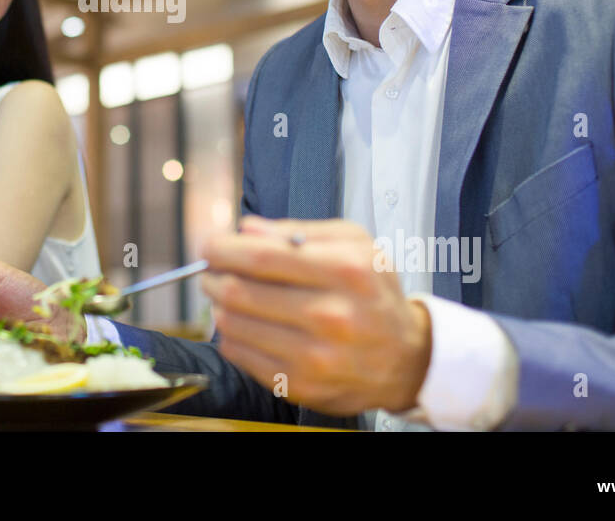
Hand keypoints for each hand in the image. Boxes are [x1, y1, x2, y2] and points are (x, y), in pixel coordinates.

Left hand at [202, 216, 431, 416]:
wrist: (405, 357)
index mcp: (345, 271)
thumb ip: (297, 230)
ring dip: (218, 305)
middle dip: (214, 276)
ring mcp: (315, 357)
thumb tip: (246, 228)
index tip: (209, 244)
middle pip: (241, 292)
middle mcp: (331, 316)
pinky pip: (241, 355)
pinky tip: (245, 324)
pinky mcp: (300, 386)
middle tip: (211, 270)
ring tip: (226, 295)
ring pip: (234, 325)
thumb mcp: (354, 243)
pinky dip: (231, 335)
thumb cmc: (374, 293)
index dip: (223, 248)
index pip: (262, 256)